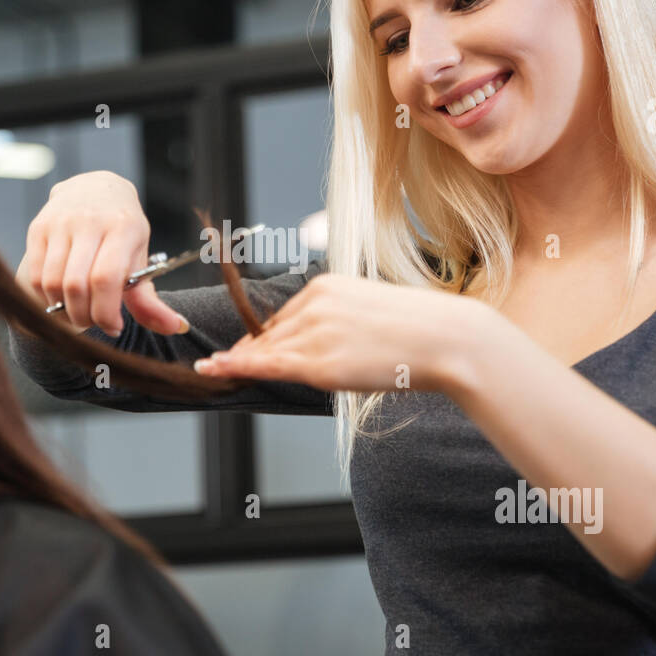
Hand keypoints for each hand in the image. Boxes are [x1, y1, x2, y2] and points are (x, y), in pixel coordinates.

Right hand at [15, 171, 188, 336]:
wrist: (95, 188)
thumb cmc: (121, 231)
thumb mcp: (140, 257)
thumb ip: (150, 298)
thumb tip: (177, 327)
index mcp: (123, 228)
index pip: (106, 278)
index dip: (106, 312)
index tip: (114, 327)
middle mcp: (89, 221)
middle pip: (76, 285)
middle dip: (84, 316)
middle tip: (93, 323)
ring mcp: (60, 223)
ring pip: (52, 283)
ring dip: (62, 310)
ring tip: (77, 313)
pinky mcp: (38, 228)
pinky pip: (35, 275)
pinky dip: (45, 298)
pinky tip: (60, 300)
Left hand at [193, 273, 483, 393]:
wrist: (444, 338)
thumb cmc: (419, 330)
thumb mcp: (370, 312)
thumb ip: (340, 321)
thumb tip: (328, 341)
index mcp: (327, 286)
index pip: (283, 316)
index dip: (261, 338)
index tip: (244, 349)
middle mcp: (314, 303)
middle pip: (270, 333)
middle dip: (246, 351)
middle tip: (220, 364)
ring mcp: (315, 331)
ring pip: (267, 350)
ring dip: (236, 361)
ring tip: (211, 369)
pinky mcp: (319, 360)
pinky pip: (269, 363)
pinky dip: (238, 366)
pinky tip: (216, 368)